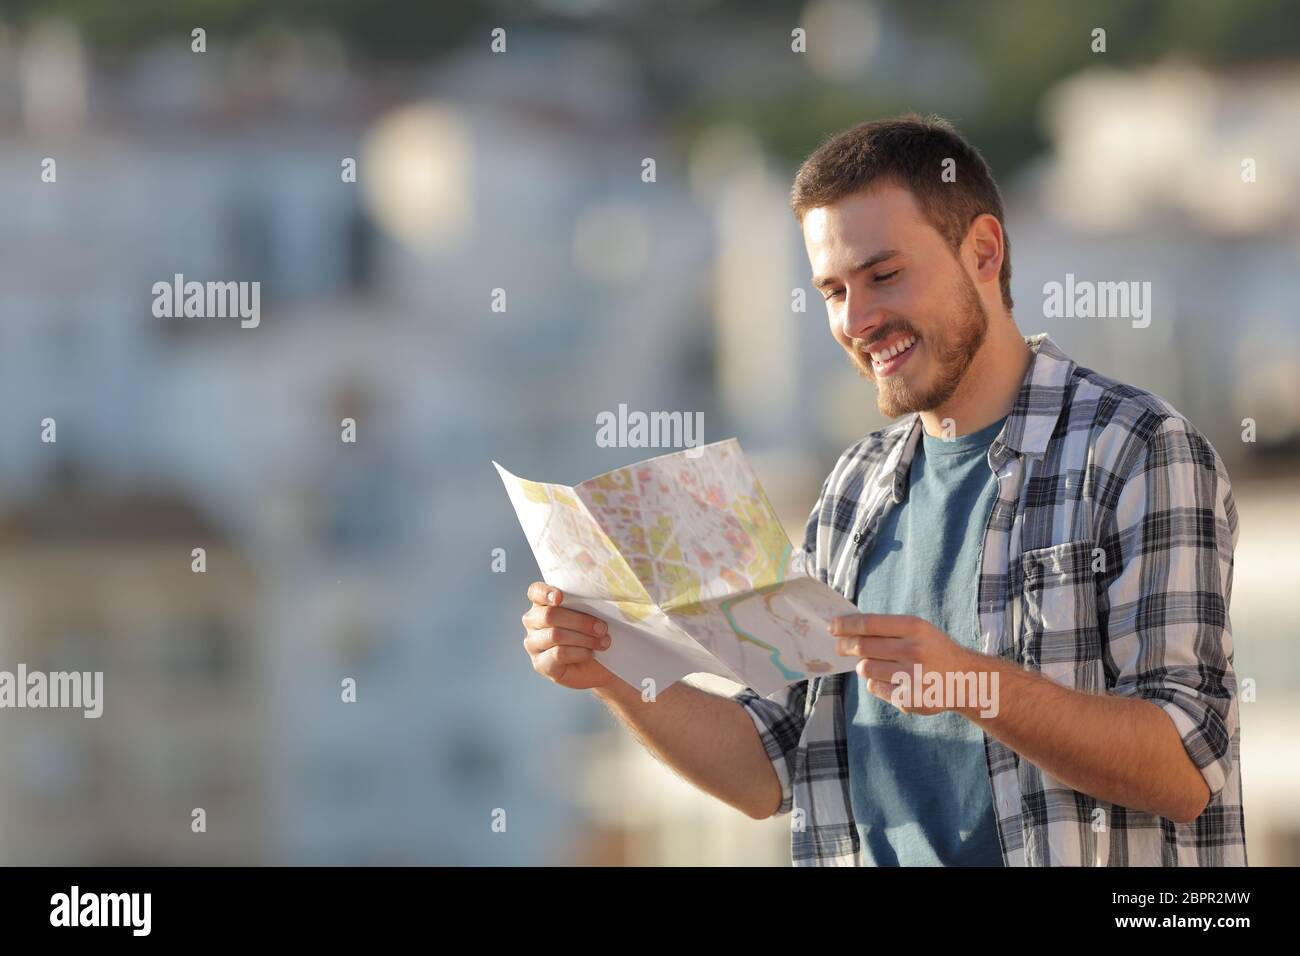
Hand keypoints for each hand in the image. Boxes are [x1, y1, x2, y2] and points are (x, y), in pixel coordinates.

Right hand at [522, 583, 616, 690]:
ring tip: (603, 642)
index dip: (545, 593)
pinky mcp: (540, 664)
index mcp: (542, 603)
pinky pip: (559, 654)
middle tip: (602, 628)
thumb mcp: (591, 614)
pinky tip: (591, 653)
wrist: (599, 665)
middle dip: (580, 621)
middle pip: (549, 615)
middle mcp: (533, 622)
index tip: (560, 597)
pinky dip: (580, 653)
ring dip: (584, 638)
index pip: (535, 592)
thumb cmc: (593, 634)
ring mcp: (533, 644)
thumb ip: (585, 603)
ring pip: (555, 635)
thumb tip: (596, 597)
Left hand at [831, 613, 980, 715]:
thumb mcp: (917, 630)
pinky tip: (892, 680)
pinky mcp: (909, 698)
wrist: (964, 679)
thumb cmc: (932, 649)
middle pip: (862, 646)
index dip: (845, 625)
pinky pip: (874, 687)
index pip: (868, 624)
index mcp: (914, 628)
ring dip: (864, 665)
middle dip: (845, 646)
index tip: (831, 627)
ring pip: (865, 668)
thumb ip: (885, 627)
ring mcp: (911, 676)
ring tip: (879, 664)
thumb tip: (844, 627)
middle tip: (840, 646)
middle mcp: (913, 650)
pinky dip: (876, 683)